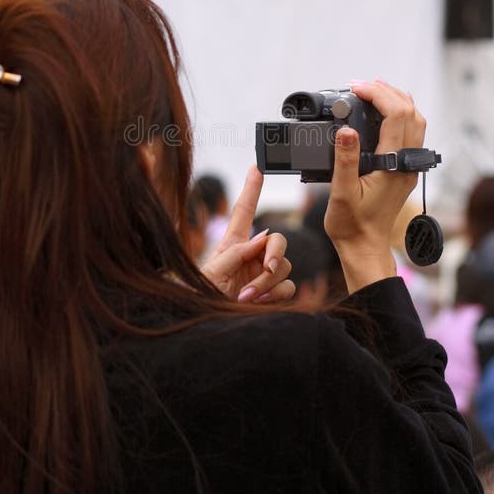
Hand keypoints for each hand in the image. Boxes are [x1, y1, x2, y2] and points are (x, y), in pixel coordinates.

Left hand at [201, 166, 295, 303]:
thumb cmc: (203, 297)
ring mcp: (264, 276)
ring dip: (268, 280)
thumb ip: (235, 253)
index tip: (257, 167)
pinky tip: (259, 301)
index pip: (245, 212)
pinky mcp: (273, 294)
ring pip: (285, 266)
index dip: (251, 189)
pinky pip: (289, 286)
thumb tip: (261, 239)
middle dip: (276, 252)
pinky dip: (276, 293)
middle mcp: (252, 257)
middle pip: (278, 240)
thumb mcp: (212, 272)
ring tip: (247, 295)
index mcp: (233, 245)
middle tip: (266, 267)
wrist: (210, 326)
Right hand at [324, 80, 425, 293]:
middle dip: (388, 92)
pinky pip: (411, 133)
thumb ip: (345, 159)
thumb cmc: (352, 224)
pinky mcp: (404, 169)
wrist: (364, 247)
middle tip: (361, 85)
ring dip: (397, 100)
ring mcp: (409, 166)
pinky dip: (399, 115)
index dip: (377, 95)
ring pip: (415, 121)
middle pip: (410, 112)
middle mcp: (407, 163)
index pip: (395, 115)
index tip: (356, 88)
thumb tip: (346, 129)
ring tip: (373, 91)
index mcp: (393, 166)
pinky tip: (381, 113)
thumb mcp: (341, 192)